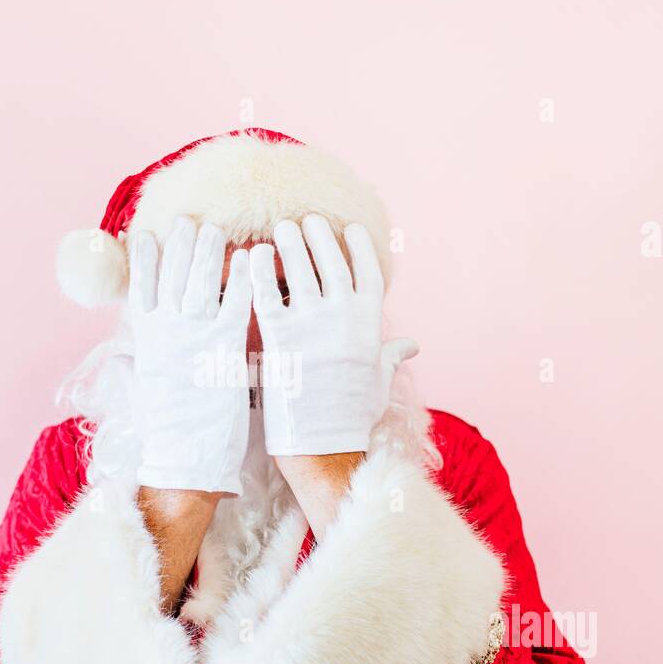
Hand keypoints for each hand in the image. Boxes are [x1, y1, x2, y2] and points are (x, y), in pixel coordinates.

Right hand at [129, 217, 252, 493]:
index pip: (142, 285)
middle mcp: (168, 329)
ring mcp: (196, 334)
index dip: (145, 258)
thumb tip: (119, 355)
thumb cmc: (167, 429)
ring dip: (210, 250)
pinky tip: (253, 257)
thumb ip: (133, 365)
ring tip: (217, 230)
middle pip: (174, 272)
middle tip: (191, 222)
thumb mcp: (143, 389)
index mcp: (146, 337)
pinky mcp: (227, 346)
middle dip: (181, 244)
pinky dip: (245, 276)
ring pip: (203, 278)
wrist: (186, 458)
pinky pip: (237, 300)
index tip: (147, 234)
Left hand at [249, 215, 417, 456]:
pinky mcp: (279, 337)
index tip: (348, 229)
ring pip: (298, 271)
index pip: (367, 272)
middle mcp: (343, 317)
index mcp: (370, 323)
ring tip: (281, 229)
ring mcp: (312, 325)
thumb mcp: (379, 380)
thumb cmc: (353, 414)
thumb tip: (411, 345)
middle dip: (319, 237)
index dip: (357, 247)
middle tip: (307, 219)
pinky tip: (250, 257)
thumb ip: (390, 354)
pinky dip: (256, 273)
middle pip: (331, 263)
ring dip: (290, 245)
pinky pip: (265, 295)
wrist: (324, 443)